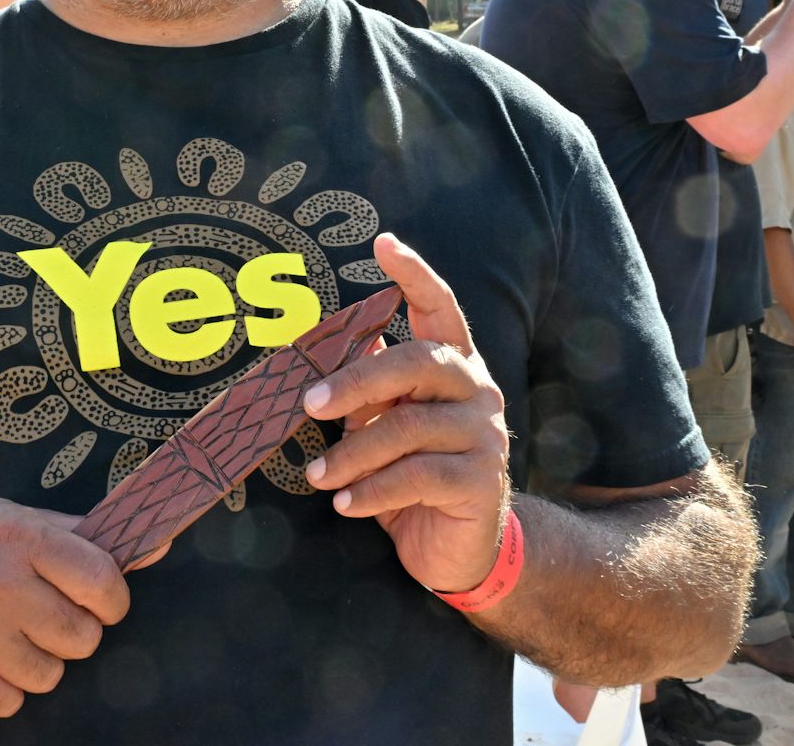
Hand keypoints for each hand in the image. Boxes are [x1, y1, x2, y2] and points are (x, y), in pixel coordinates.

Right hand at [0, 497, 133, 719]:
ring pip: (49, 676)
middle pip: (82, 639)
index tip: (96, 604)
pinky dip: (1, 689)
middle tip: (36, 616)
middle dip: (68, 634)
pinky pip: (10, 703)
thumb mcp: (19, 523)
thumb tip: (157, 544)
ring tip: (2, 634)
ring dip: (34, 662)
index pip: (103, 581)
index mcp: (19, 535)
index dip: (110, 602)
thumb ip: (85, 537)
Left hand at [301, 233, 510, 594]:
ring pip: (408, 427)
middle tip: (308, 405)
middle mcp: (476, 391)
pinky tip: (344, 503)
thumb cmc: (412, 477)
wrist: (460, 551)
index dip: (415, 274)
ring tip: (315, 476)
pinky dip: (371, 490)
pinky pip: (417, 477)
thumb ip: (371, 385)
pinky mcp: (481, 481)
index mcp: (452, 367)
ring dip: (352, 453)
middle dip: (355, 381)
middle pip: (416, 363)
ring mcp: (485, 436)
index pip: (441, 308)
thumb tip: (341, 336)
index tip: (383, 243)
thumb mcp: (385, 425)